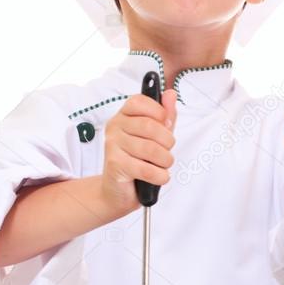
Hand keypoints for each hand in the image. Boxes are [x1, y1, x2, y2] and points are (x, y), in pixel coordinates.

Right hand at [100, 87, 177, 214]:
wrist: (118, 190)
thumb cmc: (137, 161)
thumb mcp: (155, 136)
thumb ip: (165, 115)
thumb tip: (171, 94)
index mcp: (123, 115)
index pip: (140, 102)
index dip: (159, 113)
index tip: (166, 124)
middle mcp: (115, 127)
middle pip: (150, 126)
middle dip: (167, 142)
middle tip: (167, 151)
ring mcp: (113, 145)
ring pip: (150, 149)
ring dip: (165, 161)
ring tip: (163, 165)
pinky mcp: (115, 164)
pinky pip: (146, 169)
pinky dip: (159, 176)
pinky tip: (159, 177)